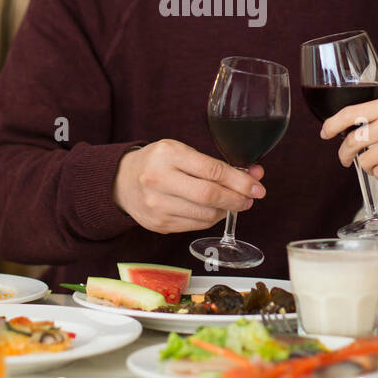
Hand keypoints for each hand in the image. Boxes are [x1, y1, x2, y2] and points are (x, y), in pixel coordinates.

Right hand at [112, 139, 265, 234]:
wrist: (121, 181)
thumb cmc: (158, 163)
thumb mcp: (181, 152)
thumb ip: (215, 164)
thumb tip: (253, 176)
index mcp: (168, 154)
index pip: (212, 170)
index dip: (240, 181)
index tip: (257, 186)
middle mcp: (159, 180)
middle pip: (210, 196)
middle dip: (237, 199)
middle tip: (250, 199)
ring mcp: (156, 205)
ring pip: (205, 215)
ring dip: (226, 211)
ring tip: (232, 203)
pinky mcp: (158, 224)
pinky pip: (195, 226)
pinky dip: (210, 219)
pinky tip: (213, 211)